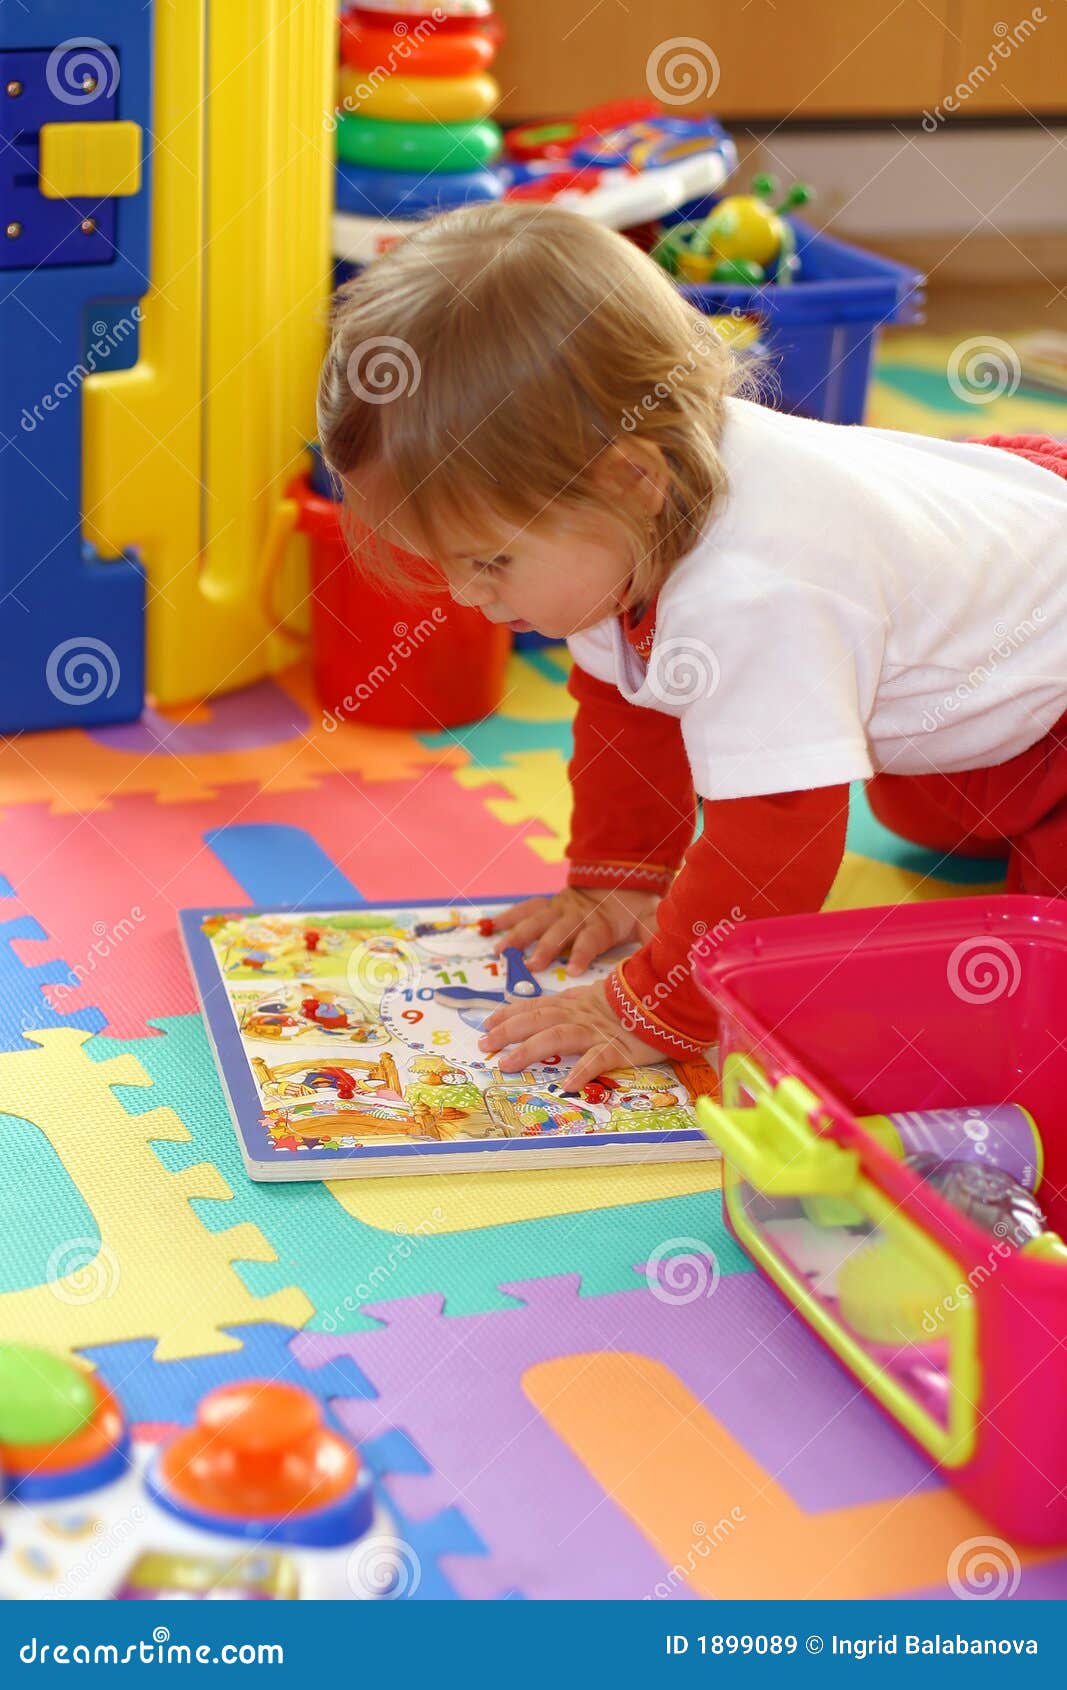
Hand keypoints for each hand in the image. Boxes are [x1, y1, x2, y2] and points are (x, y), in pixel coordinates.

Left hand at [478, 980, 665, 1092]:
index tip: (487, 1022)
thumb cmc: (637, 1003)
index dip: (509, 1013)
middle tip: (484, 1045)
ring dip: (530, 1049)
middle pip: (539, 1020)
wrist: (670, 1000)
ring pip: (559, 1036)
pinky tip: (566, 1084)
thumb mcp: (600, 997)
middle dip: (508, 1031)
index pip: (536, 1006)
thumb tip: (553, 1004)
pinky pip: (599, 1059)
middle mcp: (581, 1015)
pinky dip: (582, 1070)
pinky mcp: (620, 1048)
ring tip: (508, 1064)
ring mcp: (599, 1031)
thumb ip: (577, 1002)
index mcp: (576, 1004)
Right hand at [490, 885, 659, 976]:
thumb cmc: (632, 907)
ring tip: (502, 952)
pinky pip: (526, 909)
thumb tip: (667, 948)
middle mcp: (577, 915)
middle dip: (546, 948)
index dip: (582, 954)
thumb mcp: (648, 919)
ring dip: (520, 935)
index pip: (591, 939)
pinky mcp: (549, 905)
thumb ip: (654, 934)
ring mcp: (560, 908)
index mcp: (601, 923)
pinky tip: (491, 928)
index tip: (572, 971)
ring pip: (537, 921)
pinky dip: (508, 917)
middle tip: (533, 965)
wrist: (619, 875)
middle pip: (559, 932)